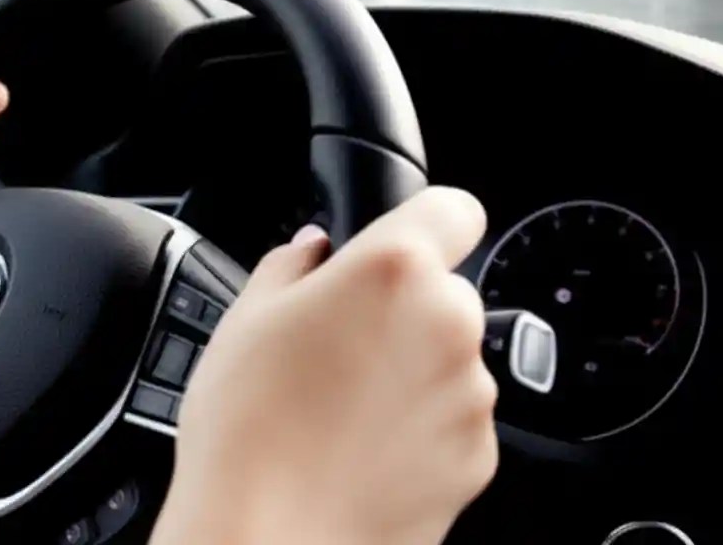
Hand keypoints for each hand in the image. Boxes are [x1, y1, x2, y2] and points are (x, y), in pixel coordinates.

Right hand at [153, 187, 495, 544]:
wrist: (267, 538)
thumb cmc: (247, 430)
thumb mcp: (244, 319)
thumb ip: (291, 265)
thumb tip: (312, 250)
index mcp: (393, 272)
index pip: (453, 210)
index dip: (425, 223)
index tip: (397, 244)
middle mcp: (448, 325)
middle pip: (444, 295)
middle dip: (401, 312)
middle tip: (336, 347)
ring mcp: (470, 397)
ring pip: (448, 361)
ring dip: (409, 372)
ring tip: (338, 409)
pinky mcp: (477, 458)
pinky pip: (452, 421)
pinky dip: (418, 428)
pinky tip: (358, 449)